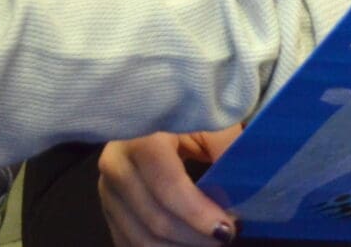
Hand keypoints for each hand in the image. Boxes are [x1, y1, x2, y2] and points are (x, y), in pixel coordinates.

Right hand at [99, 127, 242, 245]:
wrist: (151, 116)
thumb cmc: (185, 115)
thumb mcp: (209, 120)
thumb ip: (227, 147)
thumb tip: (243, 185)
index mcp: (140, 137)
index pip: (167, 185)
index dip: (197, 212)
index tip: (227, 227)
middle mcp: (115, 165)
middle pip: (155, 218)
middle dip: (195, 236)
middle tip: (226, 235)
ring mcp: (107, 190)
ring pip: (142, 239)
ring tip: (210, 240)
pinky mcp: (108, 208)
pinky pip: (131, 243)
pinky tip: (187, 243)